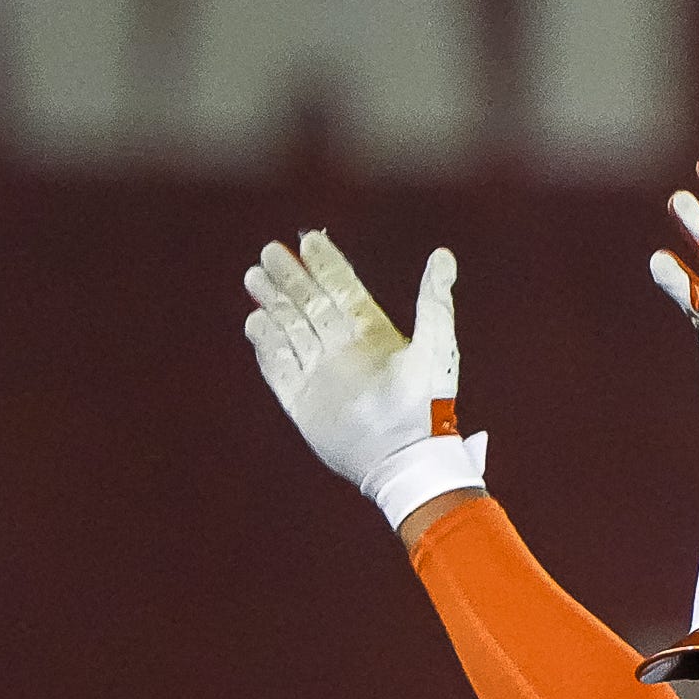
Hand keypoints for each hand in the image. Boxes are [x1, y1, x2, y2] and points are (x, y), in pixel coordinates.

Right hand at [243, 232, 483, 527]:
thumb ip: (435, 301)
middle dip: (290, 278)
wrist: (406, 459)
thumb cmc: (426, 405)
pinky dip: (266, 345)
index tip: (308, 239)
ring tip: (253, 277)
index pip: (343, 289)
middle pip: (311, 304)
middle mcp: (345, 350)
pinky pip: (279, 367)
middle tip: (270, 251)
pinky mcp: (304, 402)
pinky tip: (254, 323)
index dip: (326, 264)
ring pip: (291, 329)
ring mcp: (322, 375)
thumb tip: (444, 256)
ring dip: (273, 304)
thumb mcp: (436, 346)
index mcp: (373, 334)